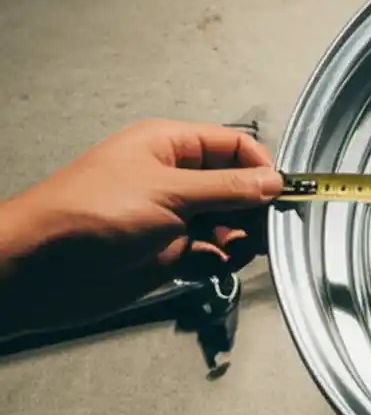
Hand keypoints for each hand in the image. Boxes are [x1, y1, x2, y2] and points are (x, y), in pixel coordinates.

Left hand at [0, 120, 282, 335]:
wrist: (42, 269)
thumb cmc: (90, 214)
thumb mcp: (169, 192)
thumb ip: (229, 188)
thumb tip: (274, 181)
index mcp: (171, 146)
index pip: (234, 145)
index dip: (262, 165)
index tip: (283, 191)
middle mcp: (176, 179)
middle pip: (238, 186)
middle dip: (255, 207)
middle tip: (263, 226)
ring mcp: (174, 216)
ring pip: (230, 223)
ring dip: (240, 238)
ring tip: (231, 249)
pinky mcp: (169, 252)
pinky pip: (213, 253)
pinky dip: (220, 259)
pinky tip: (211, 263)